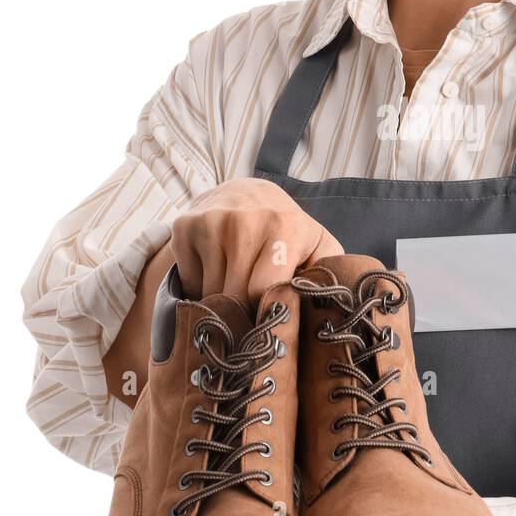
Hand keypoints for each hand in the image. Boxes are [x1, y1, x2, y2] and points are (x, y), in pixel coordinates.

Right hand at [170, 177, 342, 306]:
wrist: (246, 192)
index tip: (272, 323)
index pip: (264, 292)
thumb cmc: (289, 231)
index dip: (267, 314)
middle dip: (245, 312)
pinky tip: (216, 270)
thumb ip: (330, 275)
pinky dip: (200, 287)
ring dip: (223, 302)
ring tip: (238, 286)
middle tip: (255, 309)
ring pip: (210, 294)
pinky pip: (189, 282)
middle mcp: (245, 221)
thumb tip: (329, 309)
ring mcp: (211, 221)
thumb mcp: (319, 247)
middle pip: (236, 296)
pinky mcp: (185, 226)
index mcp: (285, 227)